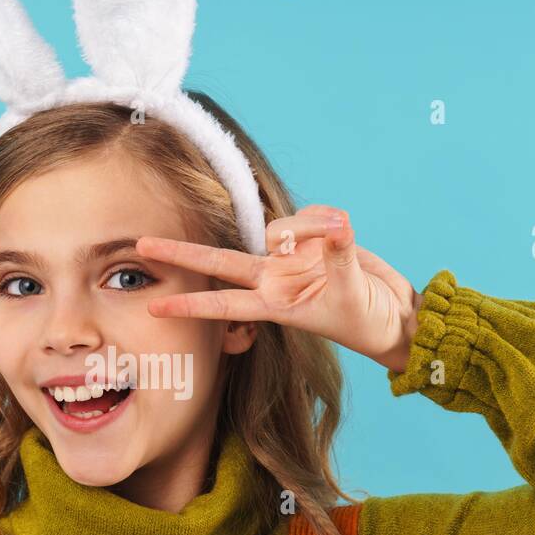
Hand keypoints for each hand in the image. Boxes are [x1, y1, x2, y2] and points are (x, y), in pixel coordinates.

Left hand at [135, 205, 421, 371]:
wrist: (392, 315)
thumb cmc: (367, 319)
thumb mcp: (351, 294)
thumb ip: (338, 255)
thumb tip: (333, 225)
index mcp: (275, 303)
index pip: (223, 303)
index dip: (191, 304)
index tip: (154, 307)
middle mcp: (275, 278)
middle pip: (220, 262)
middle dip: (182, 254)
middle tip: (142, 244)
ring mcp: (292, 258)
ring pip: (279, 226)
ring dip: (307, 225)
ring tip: (341, 236)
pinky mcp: (314, 239)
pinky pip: (313, 215)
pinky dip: (330, 218)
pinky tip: (346, 230)